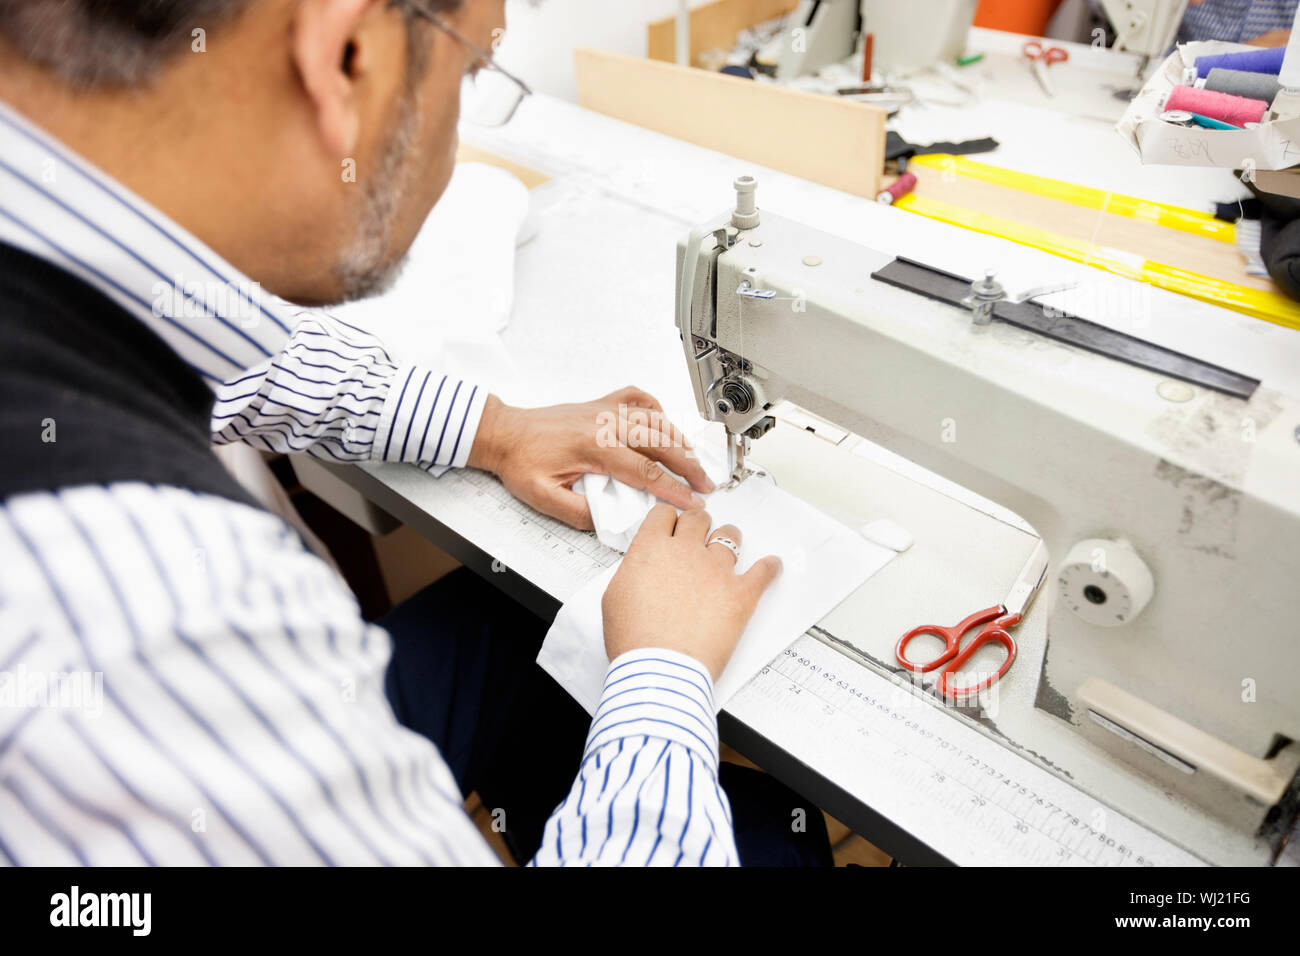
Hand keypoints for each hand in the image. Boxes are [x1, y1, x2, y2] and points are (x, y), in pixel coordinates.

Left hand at [468, 387, 714, 529]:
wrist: (503, 433)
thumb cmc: (521, 462)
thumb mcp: (543, 497)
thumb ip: (578, 513)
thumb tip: (607, 522)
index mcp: (595, 447)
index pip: (646, 472)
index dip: (673, 490)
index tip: (692, 503)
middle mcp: (604, 423)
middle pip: (660, 443)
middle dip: (689, 465)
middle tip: (707, 484)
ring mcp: (604, 410)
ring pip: (655, 420)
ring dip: (679, 440)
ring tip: (695, 461)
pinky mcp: (599, 404)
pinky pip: (637, 398)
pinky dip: (655, 408)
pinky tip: (663, 421)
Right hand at [601, 505, 781, 680]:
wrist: (659, 670)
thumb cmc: (634, 642)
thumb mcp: (615, 597)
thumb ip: (632, 572)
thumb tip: (641, 569)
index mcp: (651, 550)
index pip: (664, 515)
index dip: (668, 521)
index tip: (671, 527)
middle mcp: (685, 552)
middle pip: (698, 520)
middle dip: (697, 525)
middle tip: (698, 535)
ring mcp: (716, 571)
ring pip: (730, 536)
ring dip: (729, 539)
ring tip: (729, 547)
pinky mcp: (741, 594)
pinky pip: (763, 572)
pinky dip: (769, 568)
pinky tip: (771, 566)